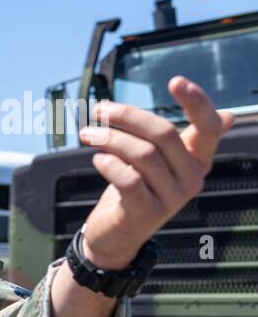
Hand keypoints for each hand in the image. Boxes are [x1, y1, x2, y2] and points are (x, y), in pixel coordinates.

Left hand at [78, 76, 233, 268]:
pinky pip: (128, 179)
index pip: (208, 127)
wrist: (116, 236)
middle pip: (163, 134)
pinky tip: (97, 159)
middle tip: (99, 110)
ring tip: (87, 134)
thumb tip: (229, 117)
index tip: (176, 81)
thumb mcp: (160, 163)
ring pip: (142, 154)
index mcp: (198, 161)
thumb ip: (178, 139)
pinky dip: (109, 164)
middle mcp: (191, 179)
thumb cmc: (136, 190)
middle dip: (127, 116)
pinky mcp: (145, 213)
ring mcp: (170, 198)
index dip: (198, 102)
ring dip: (109, 138)